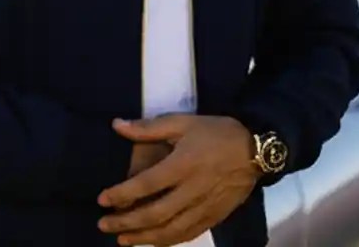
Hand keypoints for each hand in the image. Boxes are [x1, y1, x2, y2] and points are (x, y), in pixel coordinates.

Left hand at [97, 115, 259, 245]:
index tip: (102, 200)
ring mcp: (205, 207)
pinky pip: (188, 234)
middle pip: (155, 214)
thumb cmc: (216, 132)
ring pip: (171, 230)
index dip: (122, 194)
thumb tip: (117, 125)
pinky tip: (153, 241)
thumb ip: (148, 128)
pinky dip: (168, 241)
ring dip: (144, 237)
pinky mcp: (215, 217)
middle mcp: (192, 190)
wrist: (256, 150)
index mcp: (182, 165)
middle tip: (103, 225)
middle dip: (126, 222)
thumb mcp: (183, 123)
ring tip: (122, 240)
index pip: (146, 185)